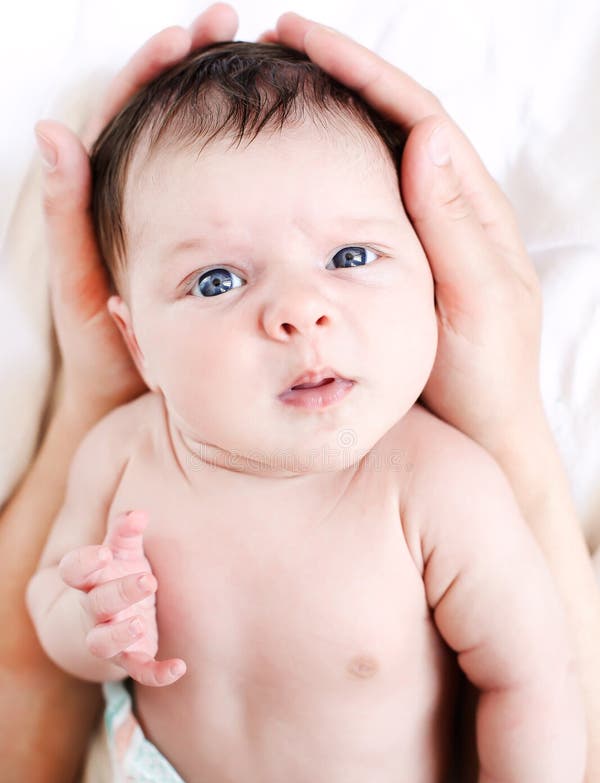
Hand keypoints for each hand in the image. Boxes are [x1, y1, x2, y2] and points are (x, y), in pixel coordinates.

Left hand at [33, 3, 237, 423]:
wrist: (152, 410)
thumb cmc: (109, 359)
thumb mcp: (83, 289)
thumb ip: (67, 218)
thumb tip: (51, 133)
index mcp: (114, 202)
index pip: (130, 116)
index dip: (155, 70)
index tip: (189, 33)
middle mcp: (159, 204)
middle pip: (176, 118)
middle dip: (201, 68)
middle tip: (237, 27)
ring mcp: (198, 226)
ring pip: (215, 152)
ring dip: (236, 105)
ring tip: (275, 64)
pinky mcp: (231, 253)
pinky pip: (246, 197)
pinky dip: (264, 164)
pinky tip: (293, 141)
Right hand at [58, 510, 185, 686]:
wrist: (100, 623)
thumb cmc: (114, 576)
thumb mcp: (120, 553)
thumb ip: (126, 533)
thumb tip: (139, 513)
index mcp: (89, 580)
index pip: (75, 570)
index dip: (86, 562)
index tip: (104, 553)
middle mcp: (94, 611)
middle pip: (97, 604)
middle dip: (118, 592)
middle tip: (147, 580)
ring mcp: (108, 637)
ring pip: (104, 642)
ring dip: (121, 635)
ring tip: (141, 625)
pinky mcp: (130, 658)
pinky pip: (139, 670)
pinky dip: (157, 673)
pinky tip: (179, 667)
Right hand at [268, 14, 544, 455]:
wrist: (478, 434)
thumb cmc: (485, 378)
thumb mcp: (477, 304)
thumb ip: (453, 227)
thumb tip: (426, 135)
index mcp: (469, 208)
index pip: (415, 113)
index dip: (361, 71)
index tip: (301, 36)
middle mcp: (441, 210)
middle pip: (387, 121)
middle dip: (335, 78)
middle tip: (273, 45)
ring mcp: (411, 237)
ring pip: (364, 161)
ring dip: (322, 121)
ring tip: (267, 93)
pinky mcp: (384, 268)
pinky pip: (346, 208)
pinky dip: (315, 181)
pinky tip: (279, 174)